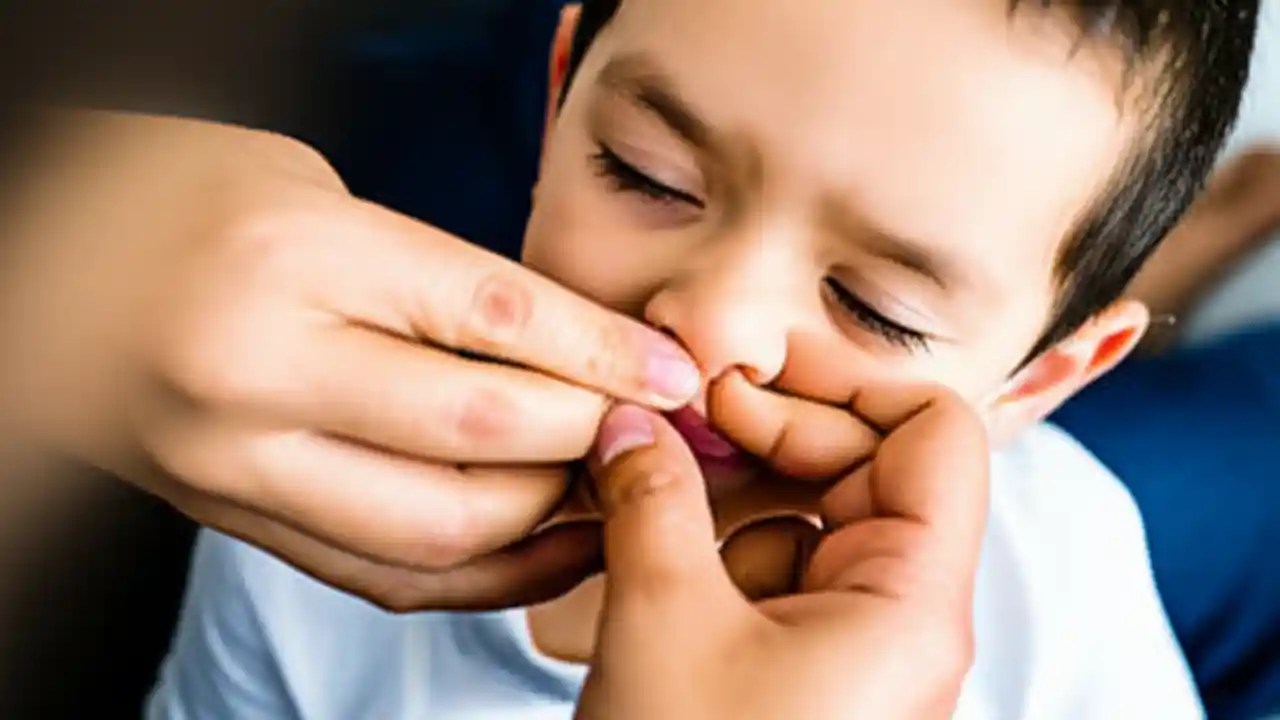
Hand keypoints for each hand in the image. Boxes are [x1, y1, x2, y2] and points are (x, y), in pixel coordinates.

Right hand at [0, 111, 699, 610]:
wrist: (47, 262)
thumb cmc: (187, 199)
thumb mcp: (318, 193)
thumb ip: (437, 281)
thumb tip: (573, 353)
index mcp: (290, 257)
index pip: (495, 320)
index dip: (607, 355)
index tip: (674, 375)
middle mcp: (255, 369)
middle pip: (478, 434)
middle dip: (590, 437)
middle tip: (649, 428)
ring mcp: (233, 459)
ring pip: (436, 529)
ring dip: (545, 519)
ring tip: (608, 492)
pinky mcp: (229, 514)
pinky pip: (376, 573)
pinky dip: (476, 575)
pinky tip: (540, 551)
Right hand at [575, 389, 988, 719]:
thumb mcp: (661, 625)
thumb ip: (650, 500)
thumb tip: (630, 422)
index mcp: (911, 602)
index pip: (933, 433)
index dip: (842, 385)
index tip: (740, 376)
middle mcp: (901, 618)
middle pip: (865, 467)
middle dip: (767, 436)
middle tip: (675, 426)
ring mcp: (854, 647)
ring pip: (810, 519)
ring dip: (728, 496)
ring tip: (645, 497)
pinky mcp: (806, 672)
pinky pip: (777, 576)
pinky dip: (718, 551)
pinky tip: (653, 562)